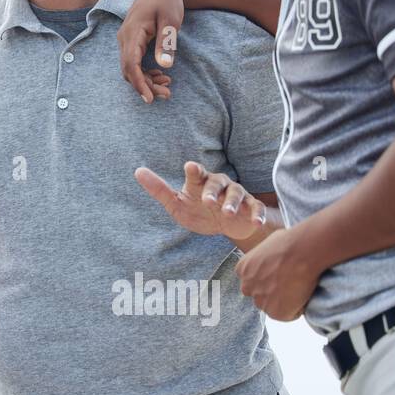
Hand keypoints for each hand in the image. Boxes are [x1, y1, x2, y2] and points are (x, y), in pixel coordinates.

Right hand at [118, 0, 185, 101]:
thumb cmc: (167, 0)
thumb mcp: (171, 20)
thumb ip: (166, 42)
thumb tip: (165, 66)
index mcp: (133, 31)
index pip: (131, 63)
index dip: (139, 83)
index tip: (150, 98)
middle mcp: (125, 37)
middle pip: (128, 70)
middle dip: (145, 86)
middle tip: (166, 95)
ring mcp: (126, 40)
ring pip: (130, 68)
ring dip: (146, 80)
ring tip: (166, 86)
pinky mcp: (131, 42)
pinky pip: (133, 62)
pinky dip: (144, 72)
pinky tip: (160, 75)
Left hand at [135, 161, 267, 241]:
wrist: (226, 227)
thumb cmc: (198, 211)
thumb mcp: (176, 203)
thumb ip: (159, 189)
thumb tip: (137, 171)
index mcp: (201, 182)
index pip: (197, 174)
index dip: (194, 171)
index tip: (190, 167)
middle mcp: (220, 185)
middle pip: (217, 183)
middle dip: (213, 191)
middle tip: (208, 202)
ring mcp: (237, 195)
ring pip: (237, 194)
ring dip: (233, 203)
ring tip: (228, 213)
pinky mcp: (251, 208)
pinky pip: (256, 208)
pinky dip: (257, 214)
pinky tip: (256, 222)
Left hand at [235, 226, 320, 320]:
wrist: (302, 251)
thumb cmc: (290, 242)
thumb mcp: (267, 245)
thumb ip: (264, 257)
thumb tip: (273, 257)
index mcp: (242, 269)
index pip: (251, 281)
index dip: (267, 279)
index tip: (278, 275)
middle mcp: (247, 286)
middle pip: (258, 295)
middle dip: (271, 292)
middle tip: (289, 284)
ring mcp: (260, 301)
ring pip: (271, 307)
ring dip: (283, 302)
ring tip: (298, 289)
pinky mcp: (276, 312)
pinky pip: (287, 315)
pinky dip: (296, 310)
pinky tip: (302, 295)